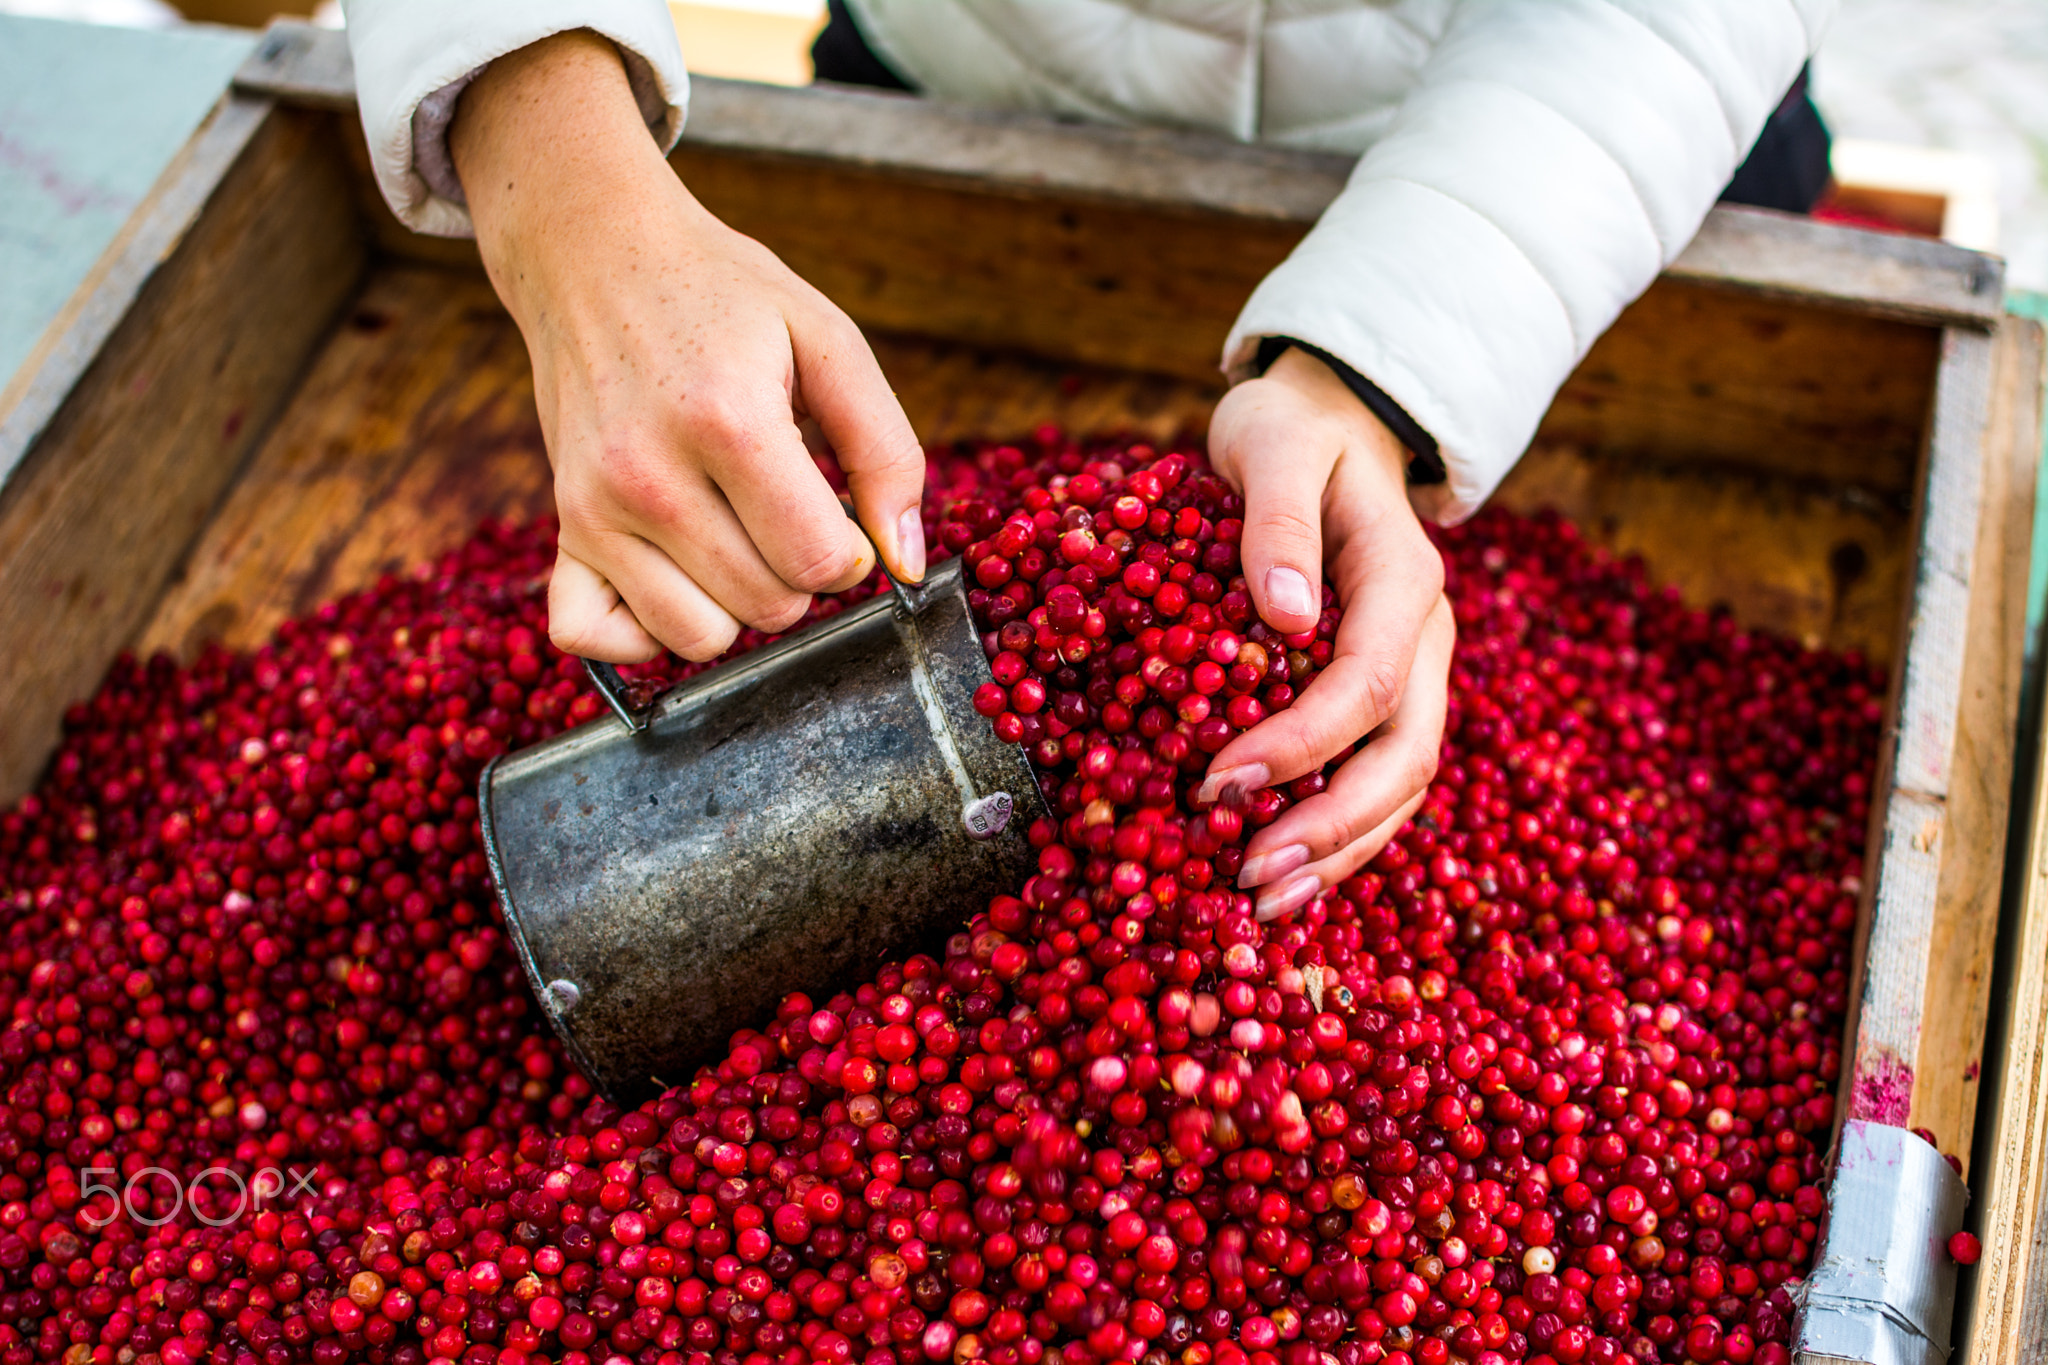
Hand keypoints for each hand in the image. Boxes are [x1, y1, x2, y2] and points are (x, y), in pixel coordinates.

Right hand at [452, 32, 925, 662]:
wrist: (593, 254)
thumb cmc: (724, 296)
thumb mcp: (829, 341)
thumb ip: (887, 451)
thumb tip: (906, 565)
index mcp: (727, 421)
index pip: (819, 561)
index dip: (851, 550)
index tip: (835, 507)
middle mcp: (647, 475)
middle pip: (769, 607)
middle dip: (799, 572)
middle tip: (783, 506)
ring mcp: (592, 509)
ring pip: (700, 639)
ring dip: (737, 603)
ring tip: (734, 531)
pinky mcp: (562, 528)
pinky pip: (597, 638)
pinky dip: (645, 631)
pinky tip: (677, 576)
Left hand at [1200, 348, 1453, 919]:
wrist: (1327, 421)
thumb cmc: (1289, 429)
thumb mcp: (1273, 442)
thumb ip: (1278, 521)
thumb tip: (1284, 615)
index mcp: (1404, 579)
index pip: (1367, 684)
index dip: (1300, 745)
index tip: (1218, 783)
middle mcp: (1424, 636)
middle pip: (1404, 756)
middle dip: (1330, 828)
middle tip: (1249, 879)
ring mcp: (1413, 671)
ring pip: (1401, 785)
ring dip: (1339, 852)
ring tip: (1262, 903)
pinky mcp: (1384, 695)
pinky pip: (1375, 778)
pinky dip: (1336, 835)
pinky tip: (1283, 875)